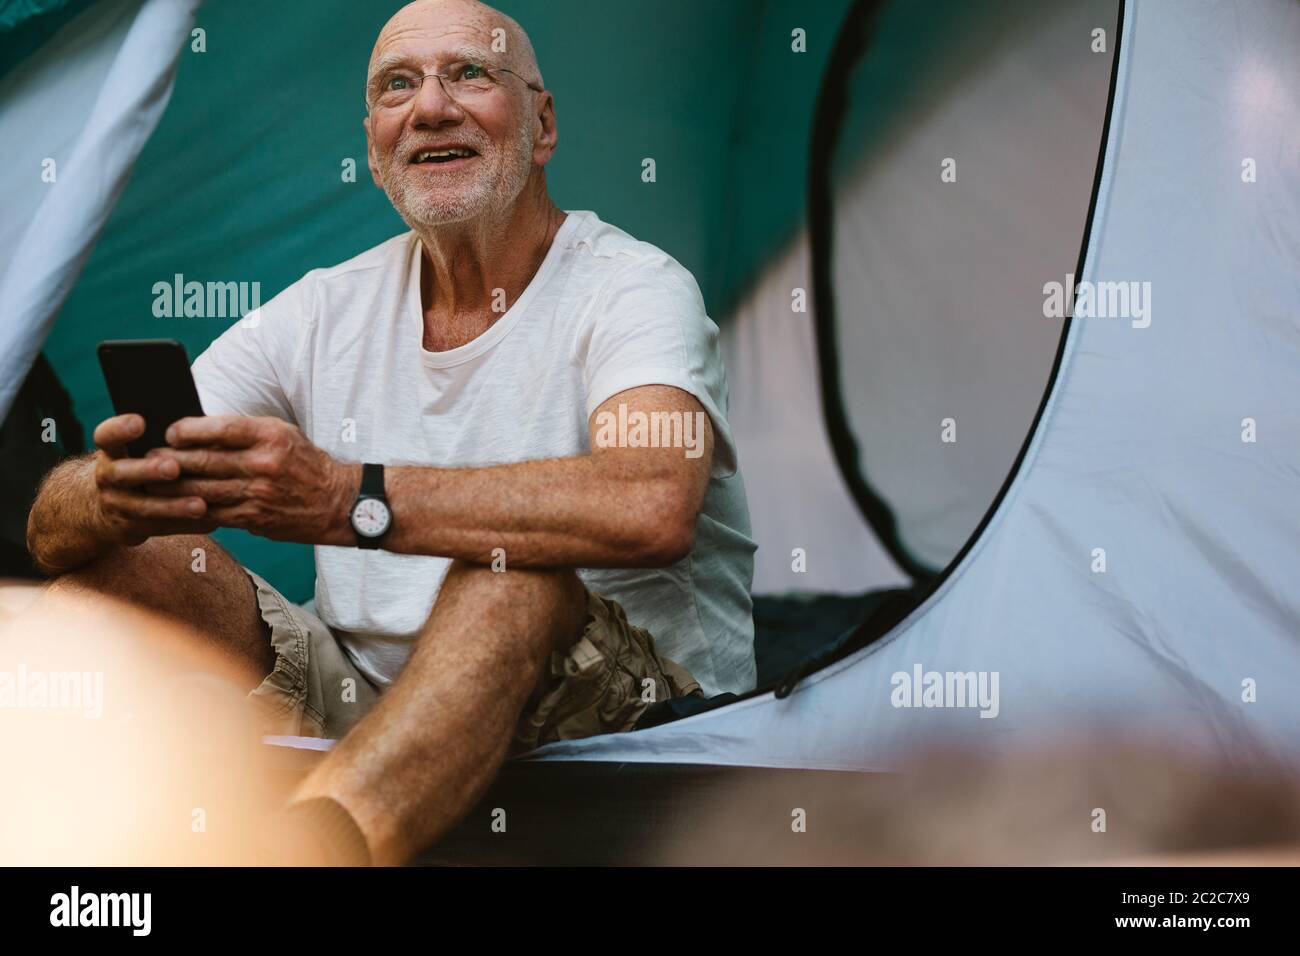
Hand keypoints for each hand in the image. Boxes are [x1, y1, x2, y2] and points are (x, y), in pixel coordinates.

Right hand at [91, 414, 216, 545]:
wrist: (105, 508)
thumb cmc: (138, 466)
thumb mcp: (136, 452)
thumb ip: (160, 442)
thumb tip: (201, 426)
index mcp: (111, 451)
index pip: (106, 436)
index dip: (119, 428)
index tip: (140, 421)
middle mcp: (108, 478)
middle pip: (122, 473)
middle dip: (148, 470)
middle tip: (173, 467)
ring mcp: (117, 505)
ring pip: (144, 507)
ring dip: (173, 506)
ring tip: (200, 505)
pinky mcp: (130, 528)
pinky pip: (160, 528)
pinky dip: (186, 525)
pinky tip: (211, 521)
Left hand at [145, 416, 357, 544]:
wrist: (338, 503)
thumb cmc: (307, 463)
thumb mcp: (284, 435)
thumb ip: (245, 433)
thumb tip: (200, 434)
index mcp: (272, 437)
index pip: (222, 428)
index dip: (190, 430)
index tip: (170, 431)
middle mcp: (265, 464)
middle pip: (206, 461)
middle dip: (172, 460)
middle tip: (149, 457)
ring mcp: (259, 495)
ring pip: (204, 490)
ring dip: (173, 487)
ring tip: (152, 482)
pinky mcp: (255, 519)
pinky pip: (215, 514)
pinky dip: (192, 509)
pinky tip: (176, 505)